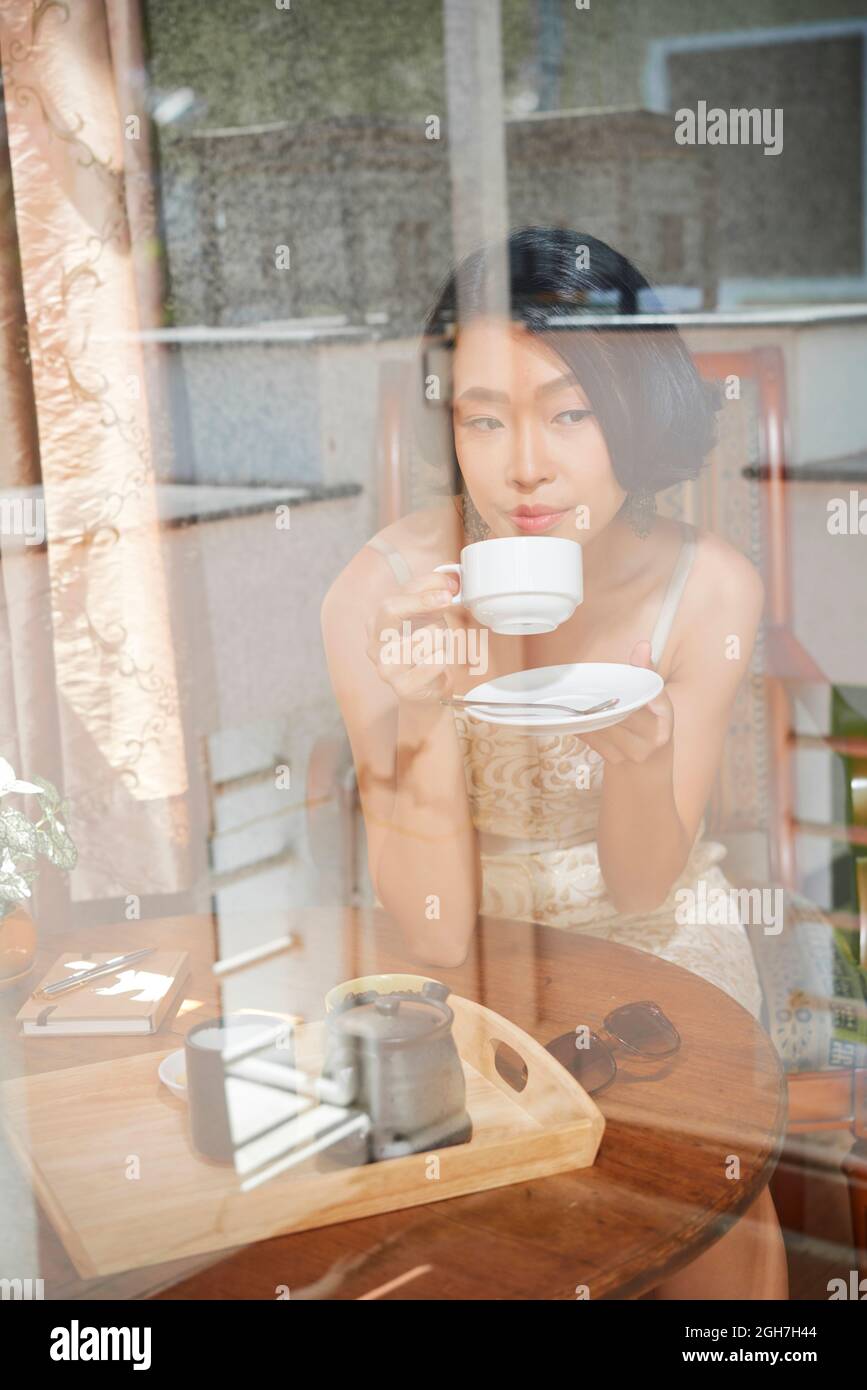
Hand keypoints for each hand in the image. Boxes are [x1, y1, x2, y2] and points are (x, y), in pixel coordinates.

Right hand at [366, 572, 460, 704]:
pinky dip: (443, 658)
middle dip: (422, 601)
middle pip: (390, 610)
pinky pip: (433, 663)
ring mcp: (385, 667)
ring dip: (441, 637)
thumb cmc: (424, 648)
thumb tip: (451, 578)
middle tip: (448, 599)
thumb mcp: (427, 615)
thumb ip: (434, 593)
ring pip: (421, 638)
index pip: (394, 597)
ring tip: (439, 644)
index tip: (449, 586)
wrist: (426, 688)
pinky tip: (437, 662)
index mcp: (377, 623)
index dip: (423, 588)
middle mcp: (374, 644)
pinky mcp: (402, 686)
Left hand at [581, 640, 673, 765]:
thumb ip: (645, 672)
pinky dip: (582, 725)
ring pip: (605, 726)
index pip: (651, 696)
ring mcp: (633, 751)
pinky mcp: (615, 759)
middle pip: (623, 712)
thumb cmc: (648, 723)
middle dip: (605, 701)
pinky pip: (592, 738)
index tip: (618, 675)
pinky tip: (574, 717)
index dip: (635, 683)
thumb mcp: (653, 700)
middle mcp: (652, 737)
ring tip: (576, 702)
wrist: (647, 764)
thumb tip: (643, 645)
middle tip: (588, 689)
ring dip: (588, 713)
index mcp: (664, 718)